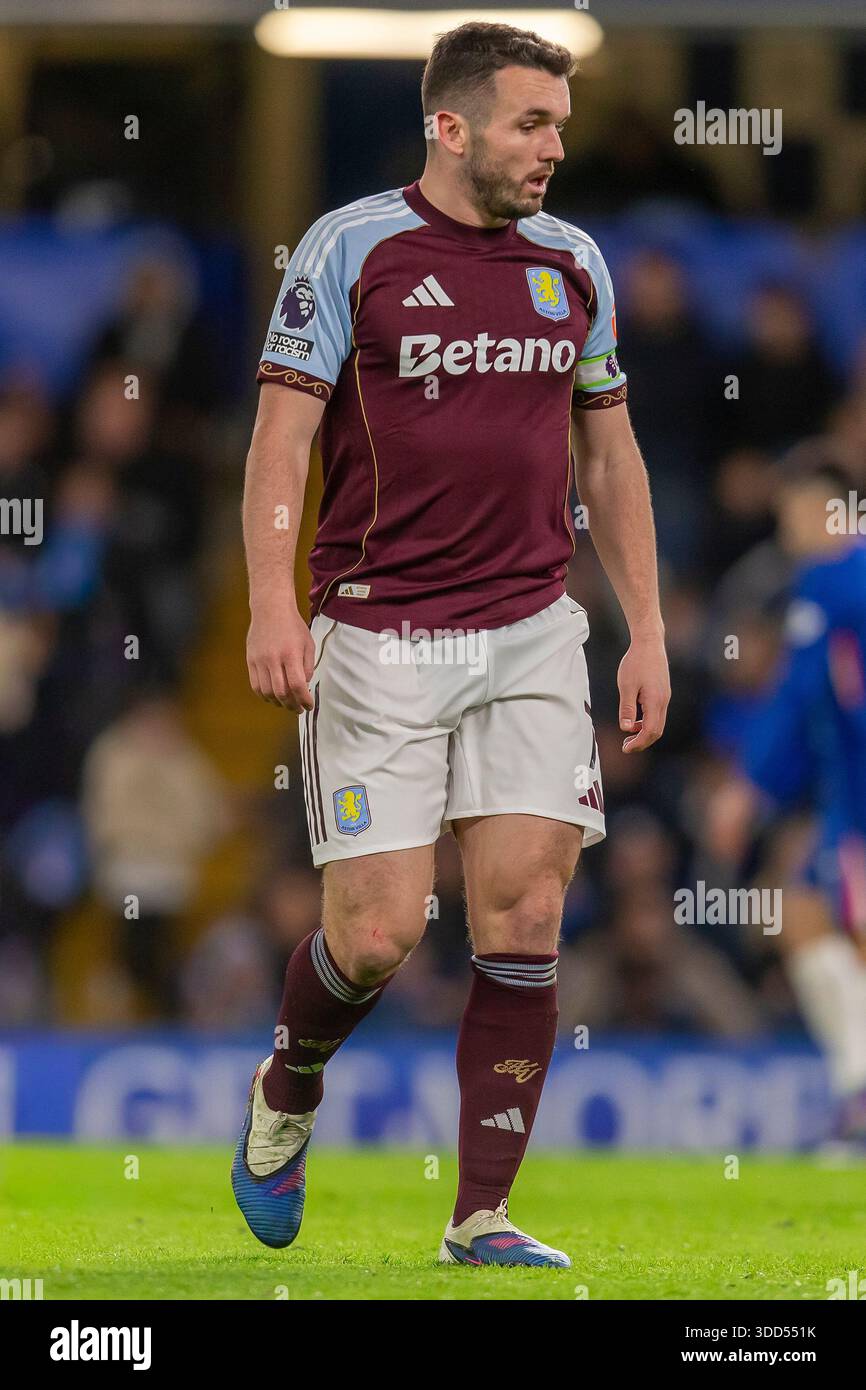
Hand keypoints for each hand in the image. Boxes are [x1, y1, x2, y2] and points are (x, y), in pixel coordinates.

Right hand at [246, 600, 314, 711]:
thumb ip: (307, 666)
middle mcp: (274, 659)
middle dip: (292, 705)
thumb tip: (304, 686)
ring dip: (278, 703)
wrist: (270, 608)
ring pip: (267, 692)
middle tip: (299, 709)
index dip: (304, 700)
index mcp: (291, 654)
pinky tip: (273, 696)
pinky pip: (255, 685)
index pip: (297, 684)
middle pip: (281, 692)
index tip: (309, 706)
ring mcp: (260, 660)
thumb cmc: (293, 626)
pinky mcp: (251, 660)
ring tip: (286, 704)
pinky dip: (265, 695)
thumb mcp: (308, 643)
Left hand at [617, 632, 669, 752]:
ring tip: (629, 735)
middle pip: (656, 731)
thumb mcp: (626, 685)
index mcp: (655, 701)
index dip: (638, 743)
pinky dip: (647, 722)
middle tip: (626, 746)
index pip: (650, 731)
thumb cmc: (636, 662)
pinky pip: (657, 714)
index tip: (625, 748)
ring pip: (658, 723)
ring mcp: (665, 697)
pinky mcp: (663, 692)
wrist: (649, 643)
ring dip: (644, 732)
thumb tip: (626, 728)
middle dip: (642, 742)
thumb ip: (627, 708)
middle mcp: (663, 701)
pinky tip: (635, 720)